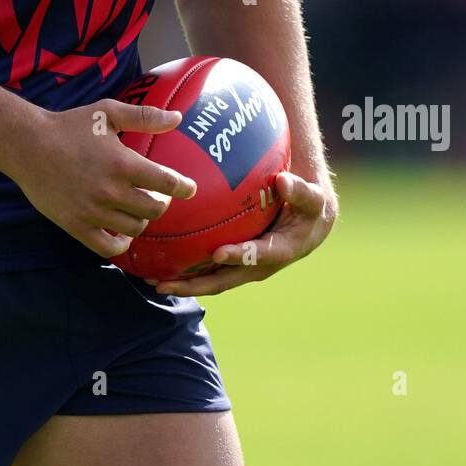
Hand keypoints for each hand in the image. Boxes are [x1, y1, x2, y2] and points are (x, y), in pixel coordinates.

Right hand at [10, 98, 196, 260]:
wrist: (28, 145)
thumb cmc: (70, 126)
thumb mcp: (108, 112)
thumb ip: (145, 116)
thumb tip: (177, 118)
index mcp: (121, 163)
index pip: (165, 183)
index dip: (183, 188)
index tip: (189, 189)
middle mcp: (110, 191)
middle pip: (153, 210)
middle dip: (161, 203)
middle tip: (157, 196)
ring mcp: (92, 212)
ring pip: (133, 228)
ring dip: (141, 220)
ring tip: (137, 209)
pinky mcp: (76, 226)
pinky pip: (107, 248)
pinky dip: (120, 244)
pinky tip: (121, 232)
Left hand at [148, 171, 337, 295]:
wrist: (308, 227)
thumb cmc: (309, 208)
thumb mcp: (312, 199)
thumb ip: (300, 191)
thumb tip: (283, 180)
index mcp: (279, 252)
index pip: (256, 256)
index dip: (238, 256)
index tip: (218, 253)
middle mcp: (257, 267)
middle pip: (224, 280)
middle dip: (195, 285)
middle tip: (165, 284)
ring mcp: (244, 268)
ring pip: (211, 280)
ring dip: (184, 284)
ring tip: (152, 282)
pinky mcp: (234, 265)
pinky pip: (208, 271)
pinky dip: (186, 271)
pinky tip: (160, 264)